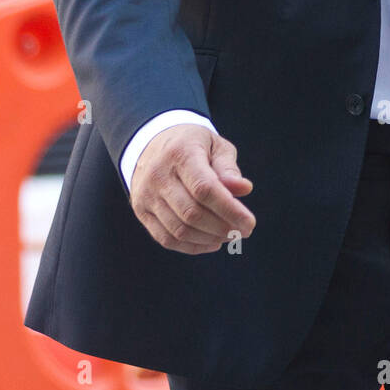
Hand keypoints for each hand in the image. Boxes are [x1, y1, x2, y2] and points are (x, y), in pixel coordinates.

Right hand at [130, 123, 255, 253]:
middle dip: (222, 227)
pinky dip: (192, 246)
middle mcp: (158, 175)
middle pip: (191, 213)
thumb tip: (244, 189)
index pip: (204, 189)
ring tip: (229, 236)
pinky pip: (166, 239)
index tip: (249, 223)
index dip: (229, 210)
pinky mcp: (140, 211)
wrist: (151, 142)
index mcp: (180, 153)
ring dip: (209, 238)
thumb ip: (228, 168)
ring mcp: (145, 195)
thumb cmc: (192, 145)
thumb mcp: (214, 145)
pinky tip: (212, 242)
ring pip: (179, 230)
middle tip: (242, 232)